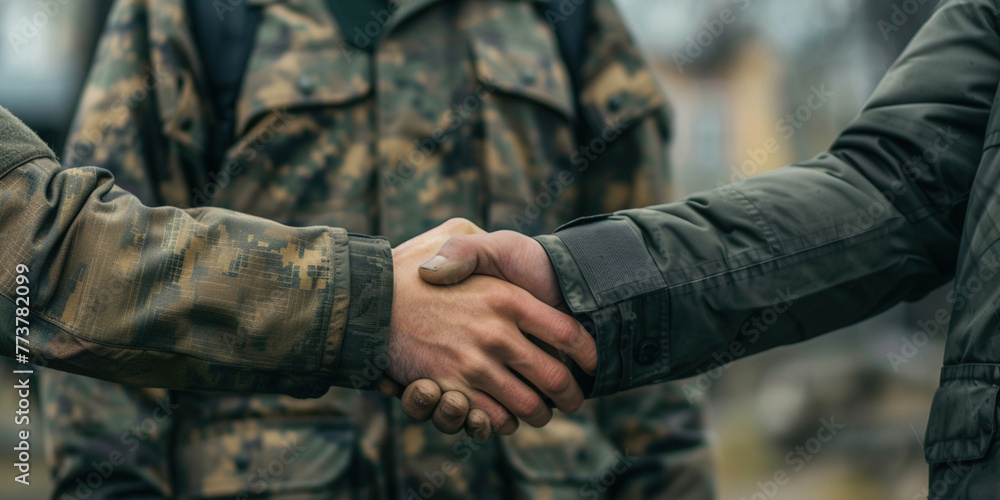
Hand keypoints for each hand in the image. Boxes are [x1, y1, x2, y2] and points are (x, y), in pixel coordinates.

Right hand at [386, 220, 596, 435]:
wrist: (364, 299)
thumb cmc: (410, 265)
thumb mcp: (456, 235)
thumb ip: (487, 244)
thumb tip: (508, 252)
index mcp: (507, 297)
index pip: (569, 333)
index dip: (588, 353)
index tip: (592, 362)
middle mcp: (497, 333)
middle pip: (556, 377)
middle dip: (570, 395)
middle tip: (572, 399)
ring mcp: (474, 364)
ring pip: (528, 404)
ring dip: (540, 413)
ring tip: (542, 412)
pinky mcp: (451, 387)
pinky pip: (493, 417)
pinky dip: (505, 423)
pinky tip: (506, 417)